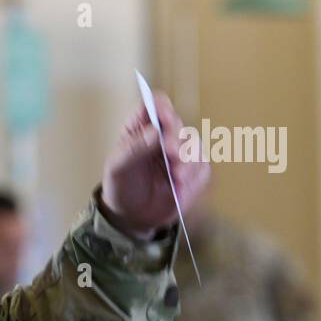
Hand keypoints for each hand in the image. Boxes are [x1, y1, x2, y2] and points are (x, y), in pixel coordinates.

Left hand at [101, 90, 210, 238]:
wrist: (131, 215)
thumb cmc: (120, 186)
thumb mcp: (117, 168)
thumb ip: (133, 149)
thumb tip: (155, 131)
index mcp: (140, 127)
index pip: (155, 104)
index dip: (163, 108)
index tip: (165, 120)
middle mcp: (163, 135)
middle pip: (179, 124)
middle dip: (178, 140)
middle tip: (173, 156)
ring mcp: (181, 152)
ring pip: (196, 146)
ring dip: (189, 162)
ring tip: (176, 179)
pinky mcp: (193, 171)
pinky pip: (203, 169)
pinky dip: (194, 180)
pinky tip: (180, 191)